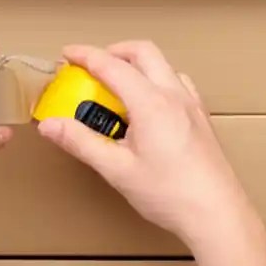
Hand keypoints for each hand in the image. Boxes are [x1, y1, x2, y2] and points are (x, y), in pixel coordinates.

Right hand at [37, 41, 256, 247]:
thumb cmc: (170, 194)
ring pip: (164, 66)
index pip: (112, 65)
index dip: (86, 56)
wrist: (216, 213)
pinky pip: (179, 85)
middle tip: (93, 67)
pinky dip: (158, 82)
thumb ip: (81, 142)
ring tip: (119, 88)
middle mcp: (175, 96)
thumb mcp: (117, 169)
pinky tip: (149, 108)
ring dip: (139, 65)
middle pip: (143, 52)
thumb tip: (49, 125)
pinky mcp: (202, 119)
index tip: (68, 55)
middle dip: (114, 51)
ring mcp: (192, 105)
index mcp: (151, 103)